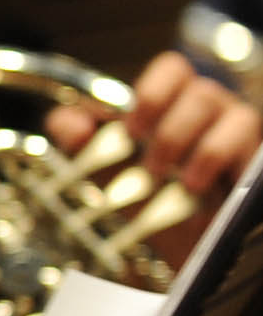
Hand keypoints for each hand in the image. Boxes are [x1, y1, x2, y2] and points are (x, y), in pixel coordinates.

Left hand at [49, 52, 261, 266]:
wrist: (182, 247)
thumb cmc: (146, 197)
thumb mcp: (102, 167)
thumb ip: (77, 138)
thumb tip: (70, 125)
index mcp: (171, 101)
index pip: (171, 68)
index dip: (152, 94)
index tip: (131, 130)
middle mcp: (209, 107)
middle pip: (200, 92)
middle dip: (170, 134)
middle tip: (151, 169)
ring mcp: (238, 128)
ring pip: (233, 115)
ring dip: (198, 151)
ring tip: (180, 183)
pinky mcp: (256, 155)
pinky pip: (248, 143)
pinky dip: (219, 164)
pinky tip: (200, 188)